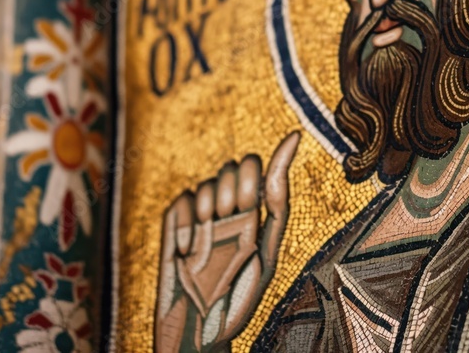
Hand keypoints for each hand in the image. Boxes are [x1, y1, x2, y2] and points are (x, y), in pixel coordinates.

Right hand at [156, 132, 299, 351]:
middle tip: (229, 223)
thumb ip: (277, 198)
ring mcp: (201, 216)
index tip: (247, 201)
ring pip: (207, 183)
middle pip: (231, 168)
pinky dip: (185, 221)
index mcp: (255, 215)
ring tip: (208, 244)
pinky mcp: (174, 224)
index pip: (253, 166)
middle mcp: (229, 211)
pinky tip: (189, 248)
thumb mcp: (267, 247)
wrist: (198, 330)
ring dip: (208, 209)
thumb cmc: (238, 296)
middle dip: (231, 190)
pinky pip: (181, 199)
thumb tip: (294, 137)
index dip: (250, 176)